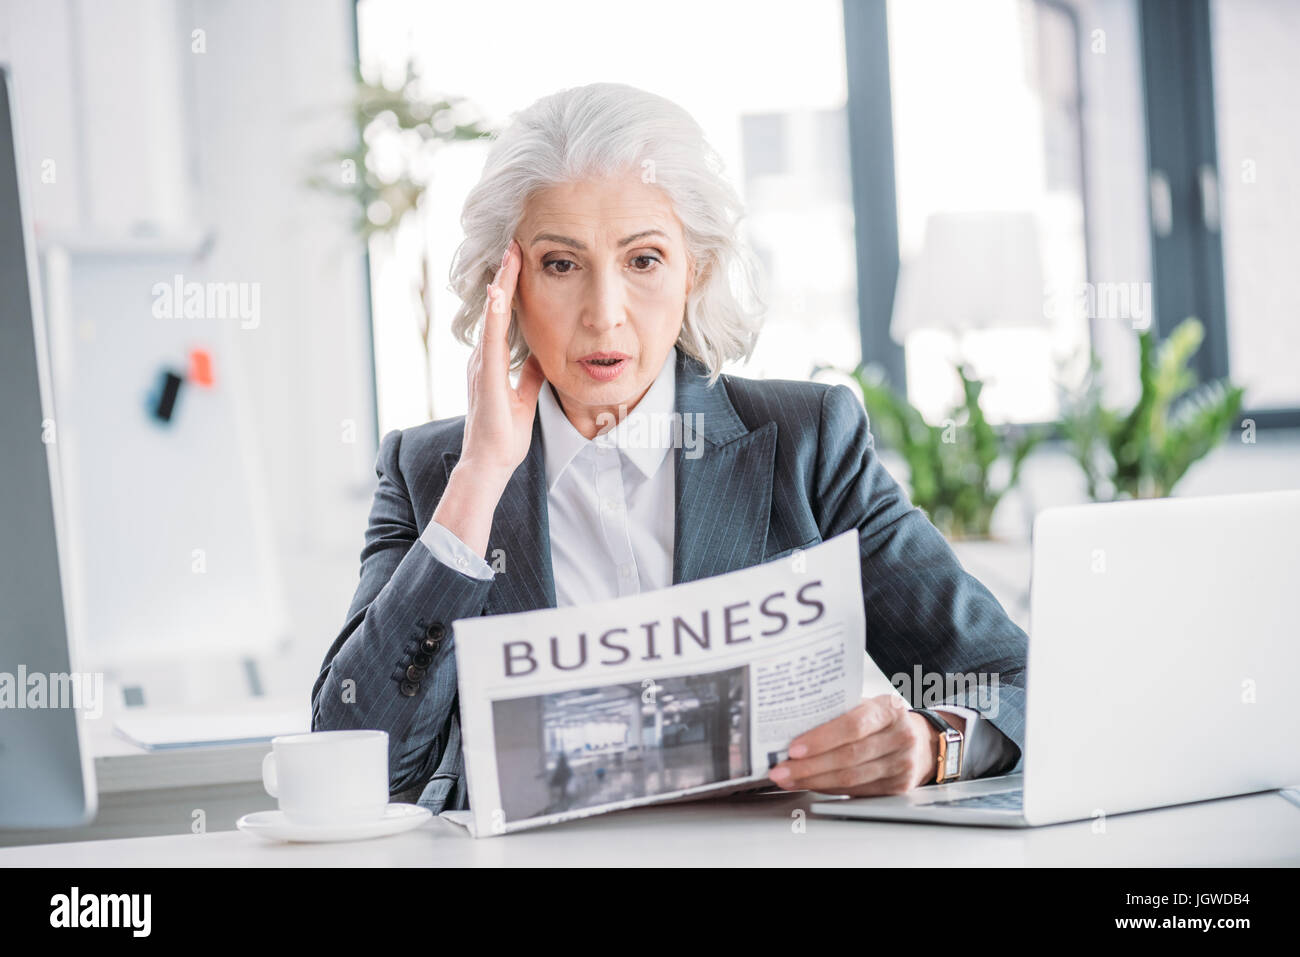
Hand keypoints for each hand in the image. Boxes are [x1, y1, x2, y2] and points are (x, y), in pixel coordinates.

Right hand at [460, 238, 545, 480]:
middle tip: (513, 244)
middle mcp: (482, 359)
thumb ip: (531, 375)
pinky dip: (496, 314)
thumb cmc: (504, 436)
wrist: (489, 464)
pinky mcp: (486, 376)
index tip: (519, 262)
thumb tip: (542, 355)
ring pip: (492, 316)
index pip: (503, 318)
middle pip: (494, 309)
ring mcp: (482, 365)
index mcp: (491, 363)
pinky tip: (501, 293)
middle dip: (504, 276)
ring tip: (509, 255)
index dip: (510, 290)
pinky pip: (491, 339)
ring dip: (500, 285)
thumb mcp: (525, 398)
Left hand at [766, 694, 938, 795]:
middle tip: (780, 770)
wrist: (918, 740)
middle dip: (809, 766)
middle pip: (849, 757)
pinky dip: (828, 789)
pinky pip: (856, 791)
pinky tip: (809, 784)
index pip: (853, 725)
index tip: (793, 748)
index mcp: (889, 709)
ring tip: (788, 779)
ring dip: (813, 781)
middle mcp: (901, 737)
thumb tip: (791, 725)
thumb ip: (837, 711)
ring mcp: (902, 764)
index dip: (821, 738)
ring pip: (851, 779)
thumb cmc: (880, 719)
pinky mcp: (898, 787)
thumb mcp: (865, 705)